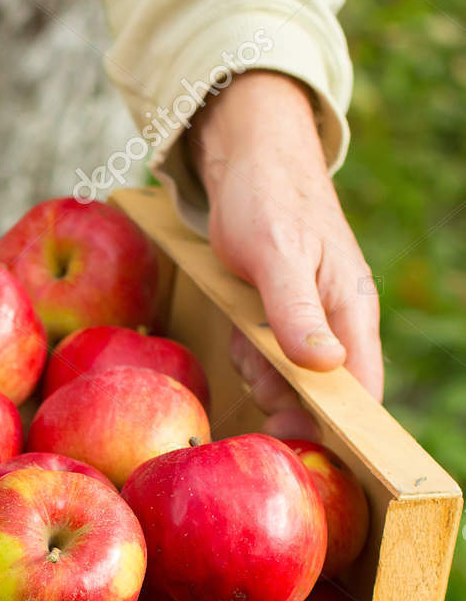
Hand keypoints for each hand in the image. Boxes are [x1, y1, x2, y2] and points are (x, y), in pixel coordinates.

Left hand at [189, 70, 380, 436]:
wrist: (250, 161)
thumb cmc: (266, 201)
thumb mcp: (277, 257)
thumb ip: (297, 313)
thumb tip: (324, 367)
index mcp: (351, 311)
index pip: (361, 392)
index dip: (331, 426)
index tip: (288, 439)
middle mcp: (339, 322)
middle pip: (320, 396)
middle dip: (282, 395)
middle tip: (251, 364)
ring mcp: (312, 321)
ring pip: (290, 379)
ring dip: (261, 373)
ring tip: (245, 336)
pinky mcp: (285, 317)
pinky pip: (270, 357)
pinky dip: (250, 353)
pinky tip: (240, 329)